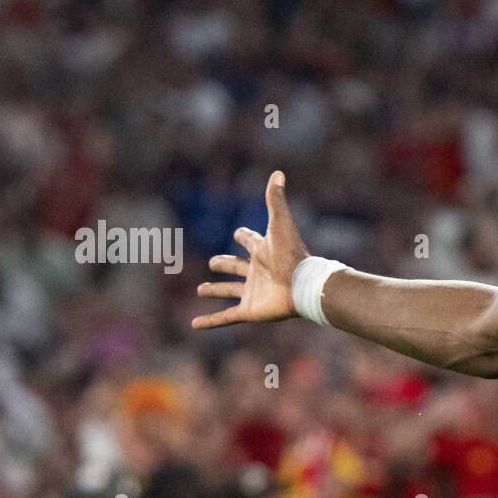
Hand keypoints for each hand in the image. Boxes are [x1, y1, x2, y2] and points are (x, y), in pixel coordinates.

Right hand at [193, 171, 310, 328]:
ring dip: (216, 290)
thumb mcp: (279, 224)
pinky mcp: (250, 310)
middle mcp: (257, 272)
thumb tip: (278, 172)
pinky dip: (210, 321)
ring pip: (230, 291)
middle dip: (225, 265)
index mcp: (262, 252)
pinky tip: (194, 324)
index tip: (239, 232)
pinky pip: (226, 317)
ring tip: (201, 289)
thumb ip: (275, 199)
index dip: (244, 236)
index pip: (250, 240)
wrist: (303, 285)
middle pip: (237, 267)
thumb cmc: (292, 254)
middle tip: (214, 263)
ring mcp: (253, 292)